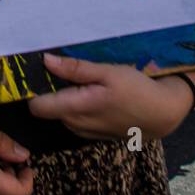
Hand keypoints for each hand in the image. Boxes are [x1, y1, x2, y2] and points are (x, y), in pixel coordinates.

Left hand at [28, 52, 194, 140]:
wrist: (161, 115)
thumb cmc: (136, 89)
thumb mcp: (107, 72)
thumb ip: (75, 69)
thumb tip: (46, 60)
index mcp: (76, 108)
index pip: (36, 106)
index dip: (33, 89)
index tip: (35, 72)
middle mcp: (74, 124)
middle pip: (46, 108)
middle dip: (49, 90)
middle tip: (62, 69)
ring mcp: (82, 132)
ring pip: (59, 113)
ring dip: (63, 98)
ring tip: (80, 79)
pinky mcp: (91, 134)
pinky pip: (72, 118)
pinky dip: (75, 106)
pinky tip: (91, 93)